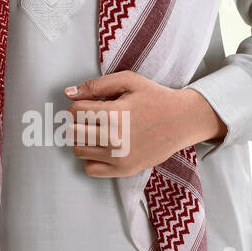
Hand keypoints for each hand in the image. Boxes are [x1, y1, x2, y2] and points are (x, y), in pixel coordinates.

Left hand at [62, 70, 227, 176]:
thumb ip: (95, 85)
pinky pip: (91, 169)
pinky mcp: (125, 170)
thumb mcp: (127, 81)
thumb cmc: (154, 97)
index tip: (89, 104)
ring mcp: (120, 157)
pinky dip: (92, 158)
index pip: (74, 111)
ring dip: (83, 139)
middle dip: (77, 122)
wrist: (183, 121)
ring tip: (98, 131)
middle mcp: (115, 138)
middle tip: (91, 118)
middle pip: (72, 132)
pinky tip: (103, 146)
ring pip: (78, 151)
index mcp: (114, 114)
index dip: (78, 105)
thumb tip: (68, 93)